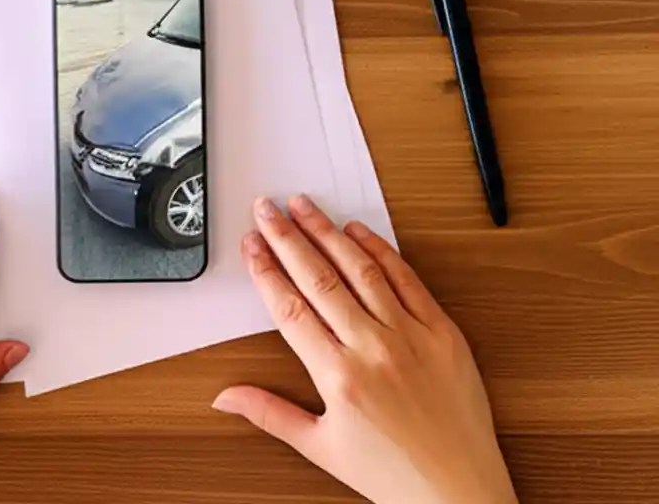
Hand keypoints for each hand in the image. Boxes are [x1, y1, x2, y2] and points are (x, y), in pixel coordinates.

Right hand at [213, 196, 517, 503]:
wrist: (458, 490)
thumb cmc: (392, 474)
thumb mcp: (319, 446)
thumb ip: (269, 413)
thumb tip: (224, 397)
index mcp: (338, 376)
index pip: (290, 307)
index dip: (266, 270)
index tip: (251, 244)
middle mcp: (373, 349)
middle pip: (319, 278)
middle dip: (288, 237)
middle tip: (268, 208)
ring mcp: (412, 337)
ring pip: (362, 270)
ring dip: (329, 233)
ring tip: (306, 206)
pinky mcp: (444, 333)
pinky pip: (408, 281)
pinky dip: (383, 252)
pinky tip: (359, 232)